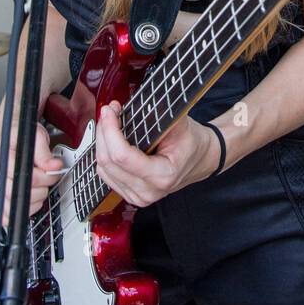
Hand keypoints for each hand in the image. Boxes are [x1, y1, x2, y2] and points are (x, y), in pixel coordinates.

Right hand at [0, 120, 63, 225]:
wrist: (11, 131)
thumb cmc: (19, 133)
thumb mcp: (35, 135)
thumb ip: (45, 153)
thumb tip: (54, 166)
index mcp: (2, 157)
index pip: (25, 176)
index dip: (44, 177)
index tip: (52, 171)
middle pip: (18, 194)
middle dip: (40, 189)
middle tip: (47, 178)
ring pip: (13, 205)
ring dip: (33, 200)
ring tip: (39, 185)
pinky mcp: (0, 191)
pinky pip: (7, 211)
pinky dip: (21, 208)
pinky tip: (30, 201)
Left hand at [94, 100, 220, 207]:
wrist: (201, 159)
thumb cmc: (192, 141)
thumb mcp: (179, 123)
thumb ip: (154, 116)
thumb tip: (123, 108)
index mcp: (162, 175)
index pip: (122, 156)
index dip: (110, 131)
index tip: (108, 111)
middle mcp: (148, 191)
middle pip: (109, 162)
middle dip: (104, 132)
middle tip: (108, 111)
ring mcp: (138, 197)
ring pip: (103, 169)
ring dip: (101, 142)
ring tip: (109, 123)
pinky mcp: (130, 195)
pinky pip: (106, 174)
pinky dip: (105, 154)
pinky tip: (110, 140)